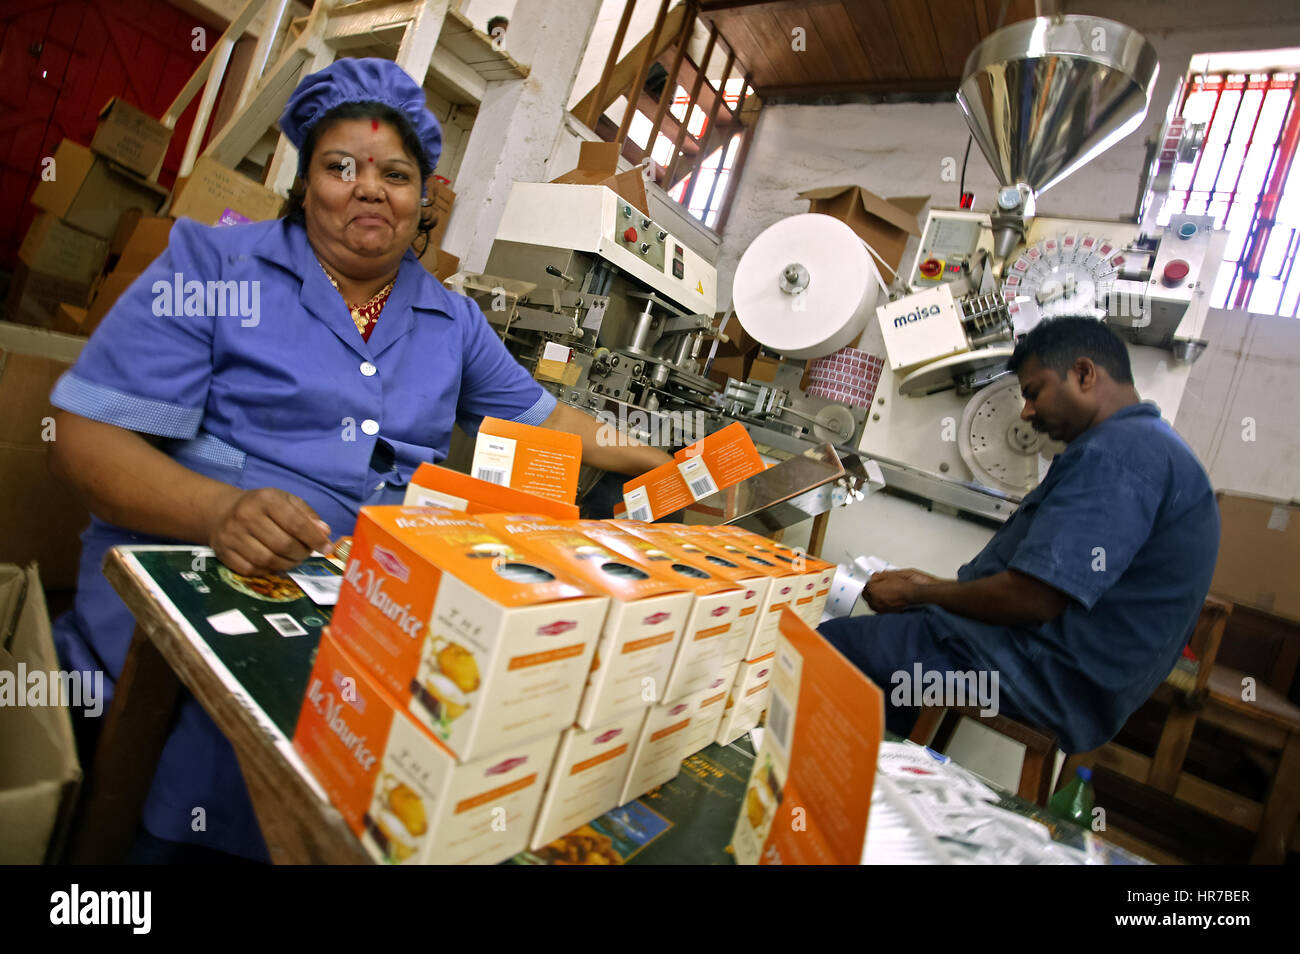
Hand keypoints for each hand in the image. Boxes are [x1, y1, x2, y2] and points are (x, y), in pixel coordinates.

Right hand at [208, 487, 332, 574]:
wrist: (222, 511)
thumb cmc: (262, 506)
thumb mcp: (286, 501)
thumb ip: (307, 515)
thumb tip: (324, 533)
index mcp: (266, 499)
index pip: (296, 523)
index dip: (314, 539)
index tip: (326, 548)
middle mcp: (246, 516)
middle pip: (283, 544)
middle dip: (301, 553)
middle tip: (306, 554)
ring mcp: (232, 535)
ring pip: (267, 560)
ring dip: (287, 564)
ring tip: (293, 559)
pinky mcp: (223, 552)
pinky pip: (251, 570)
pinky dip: (268, 571)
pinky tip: (275, 563)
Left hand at [862, 568, 938, 613]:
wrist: (917, 598)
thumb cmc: (907, 587)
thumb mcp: (892, 575)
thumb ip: (880, 576)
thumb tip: (875, 576)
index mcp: (874, 590)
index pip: (866, 586)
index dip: (870, 583)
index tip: (873, 582)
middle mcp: (875, 601)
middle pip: (866, 596)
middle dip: (870, 591)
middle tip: (876, 587)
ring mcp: (881, 609)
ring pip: (872, 604)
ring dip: (874, 599)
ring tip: (881, 595)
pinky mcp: (887, 615)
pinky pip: (879, 610)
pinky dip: (880, 606)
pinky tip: (886, 602)